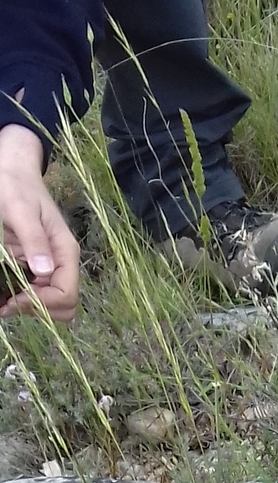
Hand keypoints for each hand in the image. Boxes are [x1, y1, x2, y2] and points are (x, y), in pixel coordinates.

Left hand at [0, 124, 80, 321]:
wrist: (12, 173)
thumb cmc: (15, 187)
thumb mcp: (21, 211)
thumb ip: (34, 239)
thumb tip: (44, 271)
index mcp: (65, 251)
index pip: (66, 293)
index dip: (43, 302)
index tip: (15, 298)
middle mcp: (62, 263)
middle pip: (64, 307)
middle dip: (39, 309)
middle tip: (10, 302)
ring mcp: (50, 267)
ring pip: (52, 306)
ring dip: (31, 309)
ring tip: (5, 301)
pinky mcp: (36, 267)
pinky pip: (37, 295)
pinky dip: (24, 301)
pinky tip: (6, 295)